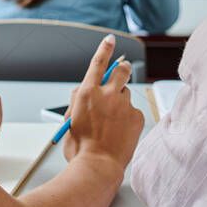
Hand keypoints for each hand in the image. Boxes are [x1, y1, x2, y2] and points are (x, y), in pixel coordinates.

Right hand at [62, 35, 143, 168]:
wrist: (98, 166)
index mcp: (86, 93)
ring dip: (120, 102)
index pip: (98, 62)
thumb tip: (83, 92)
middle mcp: (107, 94)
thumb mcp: (70, 121)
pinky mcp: (137, 116)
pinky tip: (120, 133)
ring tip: (112, 123)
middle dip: (122, 69)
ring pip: (126, 94)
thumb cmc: (80, 148)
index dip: (104, 48)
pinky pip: (133, 112)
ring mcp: (123, 105)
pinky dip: (127, 119)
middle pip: (121, 71)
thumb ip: (77, 102)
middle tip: (122, 73)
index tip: (110, 39)